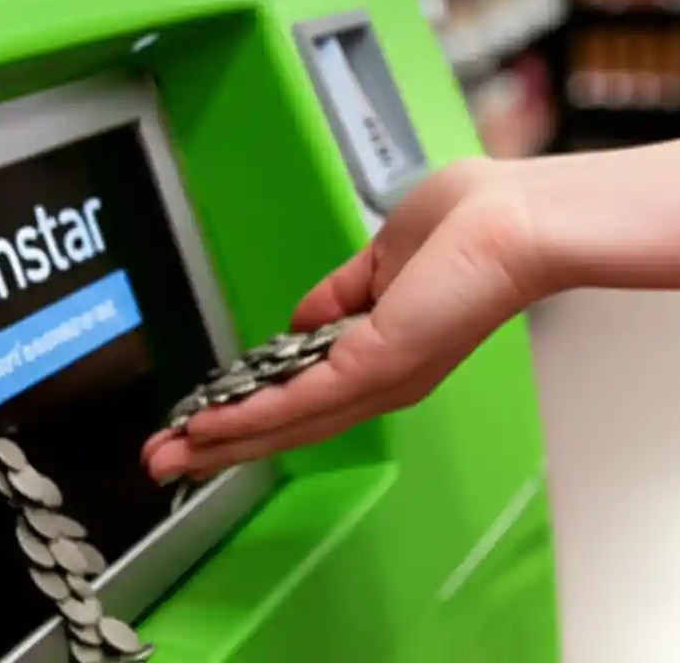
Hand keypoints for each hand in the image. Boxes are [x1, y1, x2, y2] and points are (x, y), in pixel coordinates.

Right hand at [141, 158, 553, 480]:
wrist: (518, 219)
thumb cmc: (474, 224)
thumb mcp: (382, 259)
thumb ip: (338, 294)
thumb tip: (299, 320)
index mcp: (383, 351)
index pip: (301, 394)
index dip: (246, 412)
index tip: (195, 425)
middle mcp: (379, 379)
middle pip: (285, 423)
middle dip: (219, 443)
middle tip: (161, 460)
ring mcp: (376, 378)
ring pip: (284, 421)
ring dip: (220, 441)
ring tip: (167, 455)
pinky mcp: (374, 367)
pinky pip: (299, 400)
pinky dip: (248, 417)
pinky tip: (206, 429)